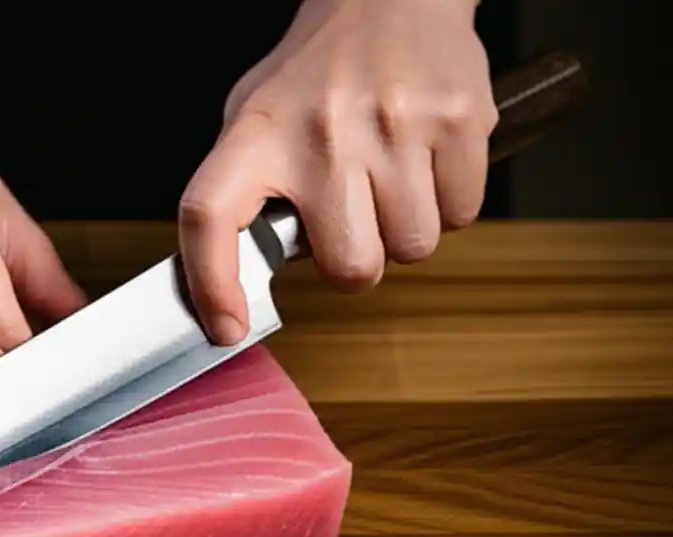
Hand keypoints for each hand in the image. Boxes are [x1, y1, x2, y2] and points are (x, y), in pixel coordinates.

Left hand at [179, 0, 496, 343]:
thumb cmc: (317, 72)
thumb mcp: (254, 118)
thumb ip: (241, 193)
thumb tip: (231, 284)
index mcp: (257, 133)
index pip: (209, 216)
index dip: (212, 285)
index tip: (227, 328)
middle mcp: (323, 132)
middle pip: (352, 268)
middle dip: (358, 259)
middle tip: (353, 217)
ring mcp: (396, 126)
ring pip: (414, 248)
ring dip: (405, 229)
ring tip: (389, 176)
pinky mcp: (460, 120)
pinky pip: (463, 214)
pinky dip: (449, 202)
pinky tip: (425, 159)